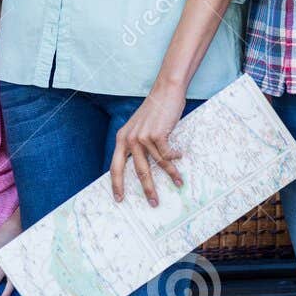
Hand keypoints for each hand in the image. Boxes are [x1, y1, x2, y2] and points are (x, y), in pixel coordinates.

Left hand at [110, 83, 187, 205]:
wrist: (165, 92)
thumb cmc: (154, 112)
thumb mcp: (139, 128)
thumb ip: (137, 145)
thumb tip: (142, 170)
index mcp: (121, 138)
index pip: (115, 166)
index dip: (116, 184)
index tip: (119, 198)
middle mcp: (129, 138)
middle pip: (137, 170)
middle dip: (147, 189)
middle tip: (153, 203)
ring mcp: (143, 136)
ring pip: (156, 164)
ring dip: (170, 174)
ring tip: (178, 182)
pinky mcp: (157, 134)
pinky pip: (167, 154)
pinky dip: (175, 158)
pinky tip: (180, 156)